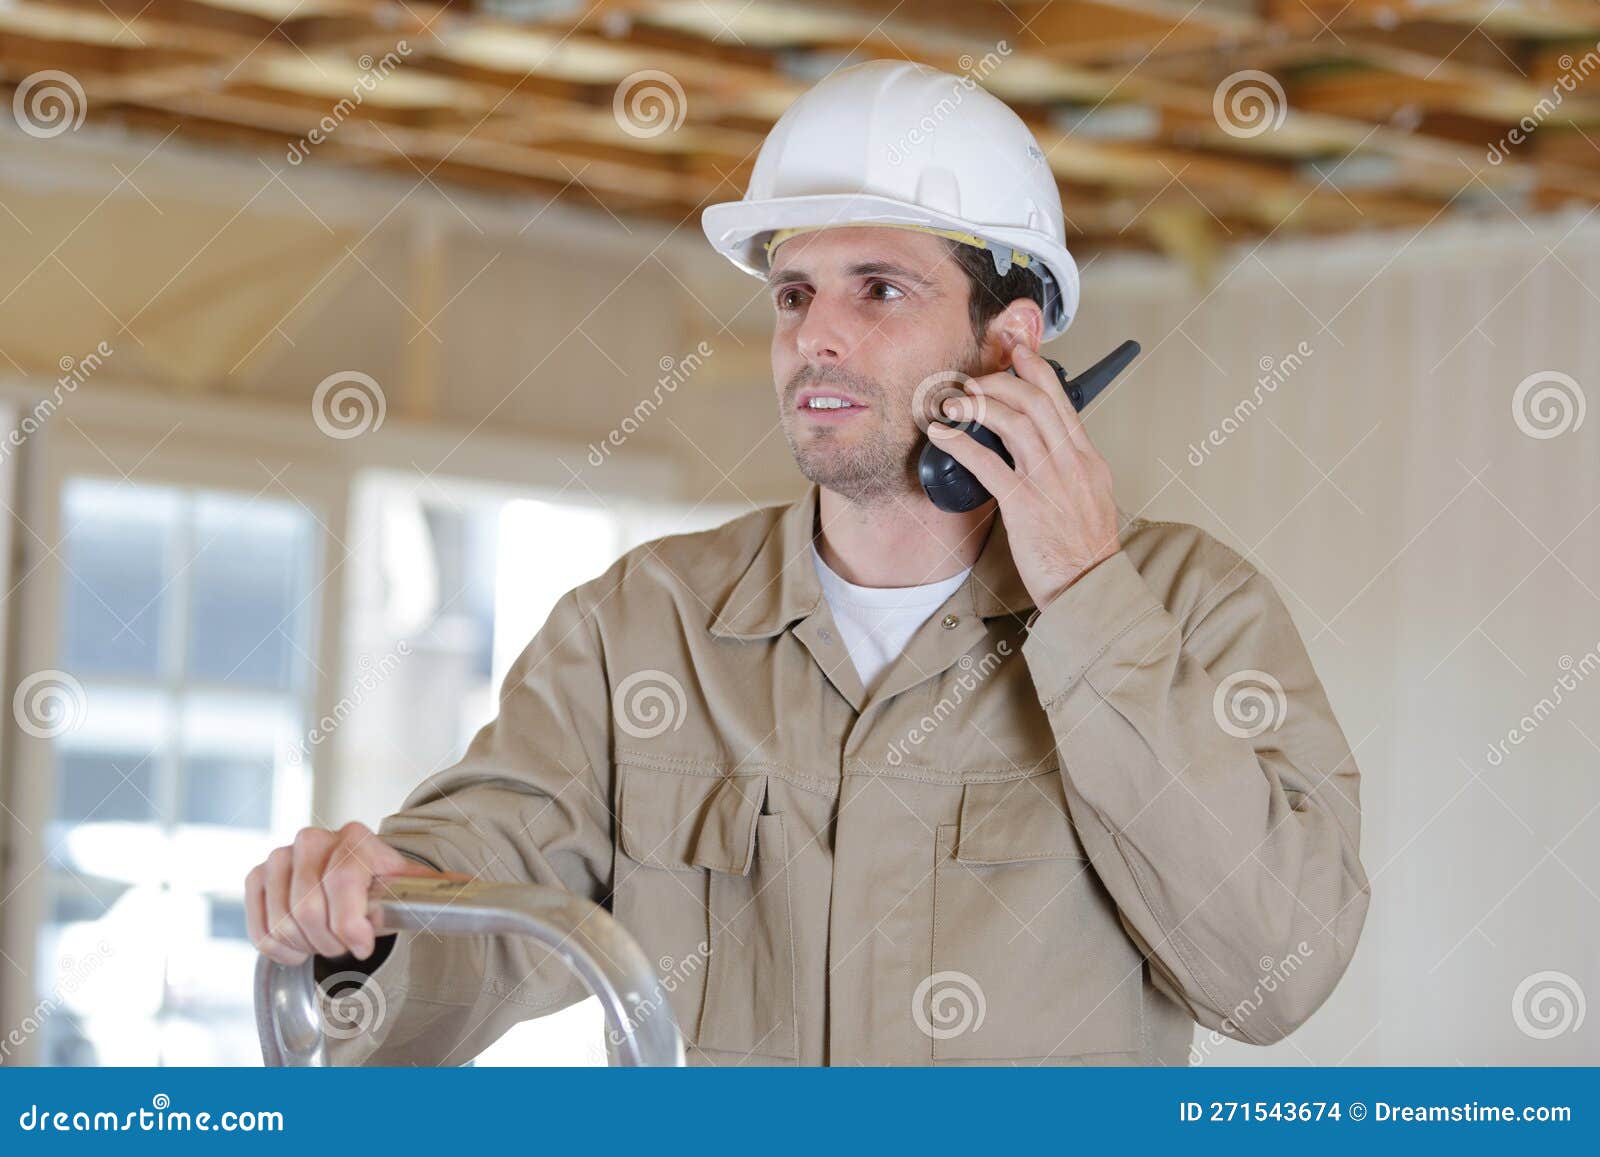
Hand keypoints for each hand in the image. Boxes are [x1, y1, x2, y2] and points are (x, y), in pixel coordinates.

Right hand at [245, 821, 466, 964]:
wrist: (357, 883)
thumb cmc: (386, 890)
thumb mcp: (414, 889)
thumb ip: (442, 888)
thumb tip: (471, 885)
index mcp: (358, 839)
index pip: (342, 882)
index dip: (349, 924)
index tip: (363, 947)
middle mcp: (316, 840)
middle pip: (307, 908)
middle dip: (329, 941)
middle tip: (346, 945)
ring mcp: (282, 855)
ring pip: (282, 921)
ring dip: (306, 944)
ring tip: (326, 941)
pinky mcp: (259, 875)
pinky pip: (259, 925)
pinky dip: (278, 946)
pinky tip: (298, 945)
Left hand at [928, 340, 1121, 608]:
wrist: (1090, 587)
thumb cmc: (1084, 551)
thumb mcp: (1089, 498)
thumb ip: (1069, 469)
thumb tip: (1046, 450)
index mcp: (1086, 460)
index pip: (1060, 400)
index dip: (1035, 370)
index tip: (1016, 352)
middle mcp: (1069, 462)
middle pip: (1034, 400)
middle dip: (999, 381)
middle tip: (974, 381)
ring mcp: (1048, 482)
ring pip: (1014, 421)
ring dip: (978, 404)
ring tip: (954, 403)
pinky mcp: (1024, 505)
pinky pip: (988, 463)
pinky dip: (961, 443)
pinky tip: (944, 435)